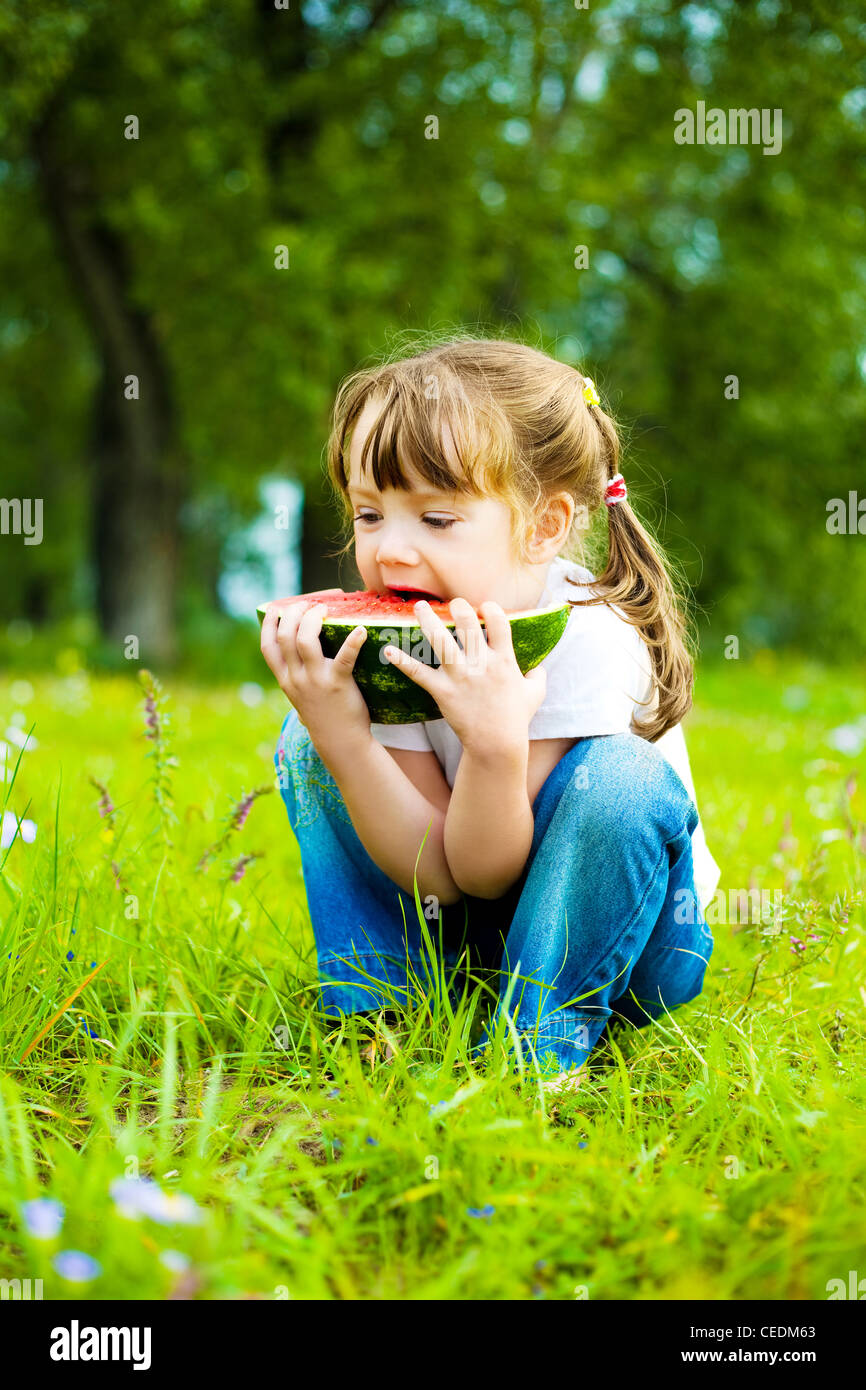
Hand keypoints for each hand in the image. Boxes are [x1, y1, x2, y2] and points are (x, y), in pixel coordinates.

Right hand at [260, 600, 370, 749]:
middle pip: (286, 637)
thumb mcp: (301, 695)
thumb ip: (297, 675)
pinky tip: (361, 630)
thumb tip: (300, 649)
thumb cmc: (324, 714)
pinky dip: (353, 641)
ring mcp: (316, 681)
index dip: (268, 624)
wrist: (340, 741)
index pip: (268, 647)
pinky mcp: (338, 684)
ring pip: (305, 641)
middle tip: (308, 605)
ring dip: (313, 619)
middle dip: (294, 614)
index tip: (274, 608)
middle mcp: (296, 678)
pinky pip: (345, 657)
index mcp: (285, 680)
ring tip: (324, 610)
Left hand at [382, 598, 545, 757]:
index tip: (485, 607)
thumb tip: (538, 669)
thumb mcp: (536, 694)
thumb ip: (538, 676)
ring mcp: (460, 676)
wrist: (497, 744)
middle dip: (459, 607)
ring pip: (440, 641)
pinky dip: (402, 662)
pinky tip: (388, 650)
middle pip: (467, 624)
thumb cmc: (516, 719)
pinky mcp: (442, 691)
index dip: (491, 609)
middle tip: (453, 603)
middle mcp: (481, 663)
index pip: (499, 622)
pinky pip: (419, 674)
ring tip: (419, 606)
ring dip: (427, 621)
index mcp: (504, 659)